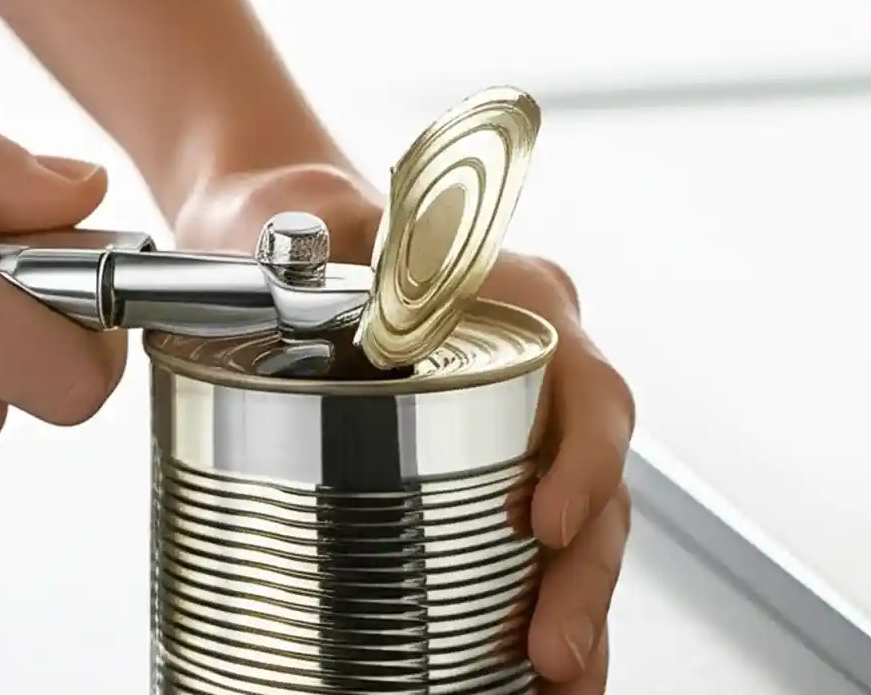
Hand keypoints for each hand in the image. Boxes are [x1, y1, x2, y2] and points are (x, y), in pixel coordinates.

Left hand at [177, 164, 634, 693]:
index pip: (583, 381)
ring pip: (578, 520)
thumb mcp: (298, 223)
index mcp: (516, 298)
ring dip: (577, 606)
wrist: (278, 234)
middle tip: (554, 651)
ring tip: (562, 684)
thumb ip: (306, 241)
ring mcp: (519, 414)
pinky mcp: (487, 459)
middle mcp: (535, 362)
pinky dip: (538, 602)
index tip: (548, 524)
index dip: (584, 457)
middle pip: (593, 475)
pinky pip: (534, 537)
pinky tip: (532, 670)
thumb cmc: (297, 222)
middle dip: (583, 572)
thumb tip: (302, 267)